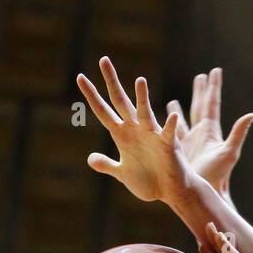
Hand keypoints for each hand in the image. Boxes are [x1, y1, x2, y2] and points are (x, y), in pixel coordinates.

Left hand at [77, 56, 190, 202]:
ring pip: (144, 112)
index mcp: (122, 135)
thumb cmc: (149, 182)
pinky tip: (172, 116)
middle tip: (103, 60)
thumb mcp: (123, 174)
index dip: (91, 95)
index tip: (80, 77)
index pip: (103, 111)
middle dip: (111, 81)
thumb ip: (107, 165)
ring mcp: (152, 135)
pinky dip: (170, 126)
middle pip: (120, 101)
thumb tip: (90, 159)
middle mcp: (135, 129)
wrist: (170, 192)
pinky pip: (168, 133)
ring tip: (140, 81)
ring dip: (142, 98)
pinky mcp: (167, 145)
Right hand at [165, 68, 252, 197]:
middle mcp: (201, 134)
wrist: (205, 193)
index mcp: (211, 131)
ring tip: (175, 99)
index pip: (212, 103)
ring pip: (183, 119)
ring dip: (180, 108)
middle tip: (200, 76)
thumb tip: (252, 114)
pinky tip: (161, 123)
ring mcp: (189, 142)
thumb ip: (239, 133)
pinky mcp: (178, 151)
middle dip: (200, 91)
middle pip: (200, 107)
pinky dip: (167, 125)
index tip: (215, 70)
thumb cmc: (218, 176)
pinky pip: (171, 133)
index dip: (213, 87)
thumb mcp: (229, 152)